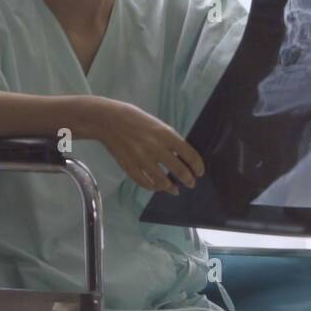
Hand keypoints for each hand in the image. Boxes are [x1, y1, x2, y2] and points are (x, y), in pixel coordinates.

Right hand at [84, 97, 203, 194]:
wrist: (110, 120)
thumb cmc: (138, 121)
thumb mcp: (159, 126)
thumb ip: (171, 141)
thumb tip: (183, 159)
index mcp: (166, 135)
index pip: (190, 155)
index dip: (197, 166)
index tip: (199, 173)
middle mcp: (156, 148)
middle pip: (179, 170)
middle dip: (188, 180)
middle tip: (191, 183)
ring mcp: (142, 159)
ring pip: (162, 181)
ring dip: (171, 188)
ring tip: (175, 189)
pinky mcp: (129, 167)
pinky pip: (145, 183)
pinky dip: (153, 187)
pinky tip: (158, 188)